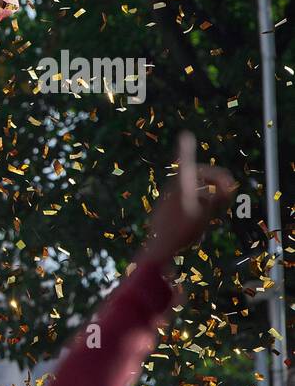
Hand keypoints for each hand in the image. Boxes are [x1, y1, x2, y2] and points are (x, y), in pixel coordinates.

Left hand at [142, 133, 236, 269]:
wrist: (157, 250)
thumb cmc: (180, 231)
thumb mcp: (204, 213)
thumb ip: (216, 197)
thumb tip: (225, 187)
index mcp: (179, 188)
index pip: (185, 164)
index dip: (186, 150)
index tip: (185, 135)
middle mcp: (172, 192)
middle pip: (196, 178)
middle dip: (214, 181)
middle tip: (228, 192)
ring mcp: (169, 202)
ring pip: (193, 191)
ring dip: (208, 195)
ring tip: (217, 206)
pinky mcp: (168, 213)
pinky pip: (187, 202)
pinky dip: (200, 205)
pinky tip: (202, 220)